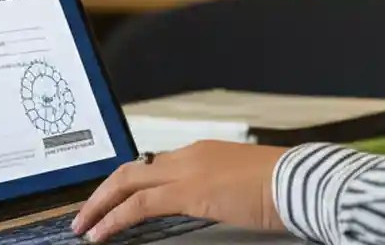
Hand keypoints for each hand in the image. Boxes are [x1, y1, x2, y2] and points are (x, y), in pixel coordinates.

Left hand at [72, 142, 289, 241]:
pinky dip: (113, 218)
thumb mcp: (244, 185)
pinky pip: (137, 205)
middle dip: (104, 192)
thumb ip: (221, 189)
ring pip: (127, 182)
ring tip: (85, 226)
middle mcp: (190, 155)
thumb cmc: (284, 186)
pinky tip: (100, 233)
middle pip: (132, 170)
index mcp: (204, 152)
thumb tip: (213, 201)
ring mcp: (187, 171)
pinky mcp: (187, 192)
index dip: (129, 184)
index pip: (155, 166)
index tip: (114, 200)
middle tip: (85, 214)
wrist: (299, 181)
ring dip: (101, 205)